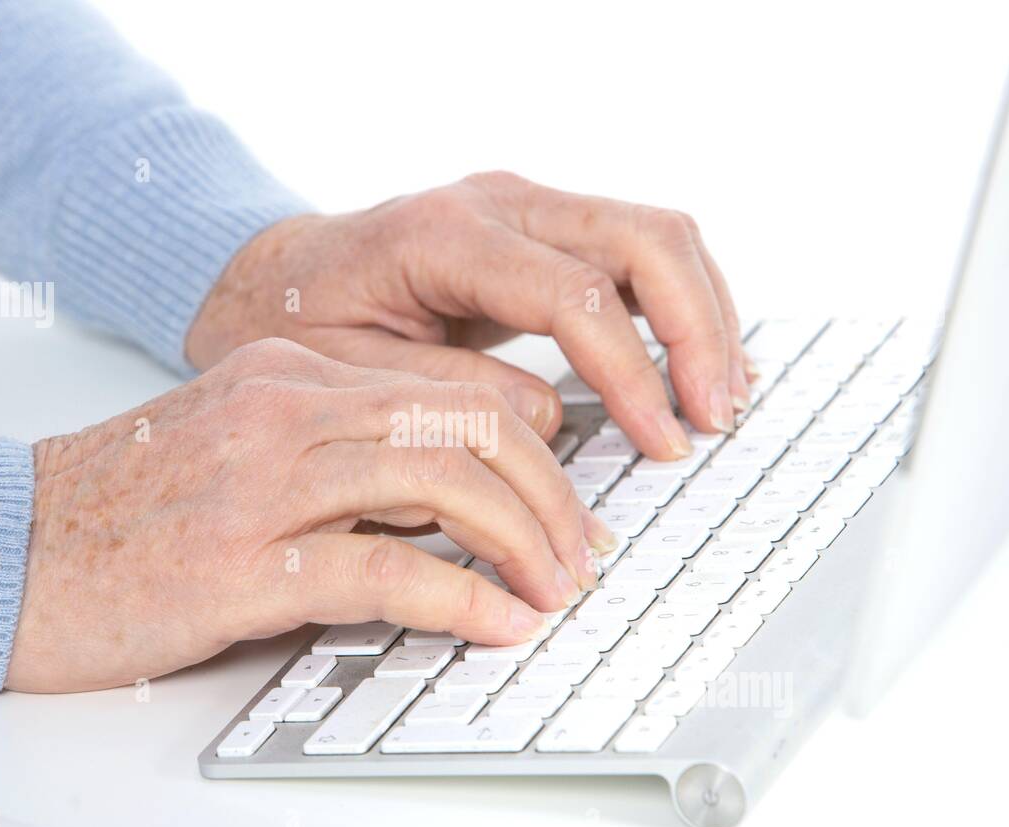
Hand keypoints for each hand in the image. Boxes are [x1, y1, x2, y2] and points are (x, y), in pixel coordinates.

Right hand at [7, 338, 613, 692]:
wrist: (4, 551)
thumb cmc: (129, 509)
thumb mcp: (242, 447)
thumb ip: (338, 451)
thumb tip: (450, 494)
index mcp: (290, 371)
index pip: (451, 384)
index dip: (535, 444)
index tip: (567, 498)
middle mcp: (283, 408)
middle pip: (467, 422)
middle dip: (550, 493)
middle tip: (583, 551)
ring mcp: (260, 482)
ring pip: (439, 480)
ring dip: (522, 541)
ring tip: (556, 590)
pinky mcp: (236, 565)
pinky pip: (381, 571)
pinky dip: (459, 600)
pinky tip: (497, 626)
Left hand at [188, 171, 752, 460]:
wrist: (284, 278)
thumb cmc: (307, 327)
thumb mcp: (357, 377)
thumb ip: (454, 397)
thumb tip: (552, 422)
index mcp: (446, 237)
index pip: (575, 295)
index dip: (634, 373)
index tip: (664, 442)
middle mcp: (499, 204)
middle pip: (643, 238)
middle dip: (698, 330)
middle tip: (717, 415)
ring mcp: (527, 209)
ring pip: (656, 234)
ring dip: (705, 313)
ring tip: (724, 394)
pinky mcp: (543, 231)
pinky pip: (637, 252)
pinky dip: (681, 303)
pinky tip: (696, 361)